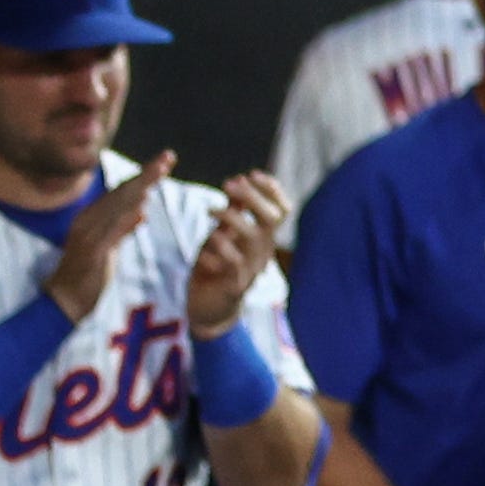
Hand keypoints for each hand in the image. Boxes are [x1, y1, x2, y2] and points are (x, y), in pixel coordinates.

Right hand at [45, 153, 170, 321]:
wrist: (65, 300)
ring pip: (119, 206)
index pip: (120, 191)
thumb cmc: (88, 273)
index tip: (164, 161)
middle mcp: (87, 221)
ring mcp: (88, 236)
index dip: (142, 175)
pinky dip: (127, 218)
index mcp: (90, 217)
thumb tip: (142, 212)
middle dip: (146, 174)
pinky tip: (142, 208)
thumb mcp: (109, 246)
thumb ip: (123, 228)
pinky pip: (112, 231)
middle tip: (169, 156)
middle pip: (121, 192)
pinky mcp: (92, 252)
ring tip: (160, 171)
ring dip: (141, 187)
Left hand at [186, 170, 288, 338]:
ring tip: (209, 211)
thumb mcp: (221, 236)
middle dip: (253, 197)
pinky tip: (203, 250)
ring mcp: (251, 269)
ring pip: (252, 237)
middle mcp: (262, 252)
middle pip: (270, 218)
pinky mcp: (235, 286)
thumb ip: (232, 213)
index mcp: (262, 239)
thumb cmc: (214, 270)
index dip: (271, 190)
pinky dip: (217, 250)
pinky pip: (231, 262)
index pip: (281, 210)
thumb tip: (238, 182)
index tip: (252, 173)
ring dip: (231, 219)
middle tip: (230, 183)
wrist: (208, 312)